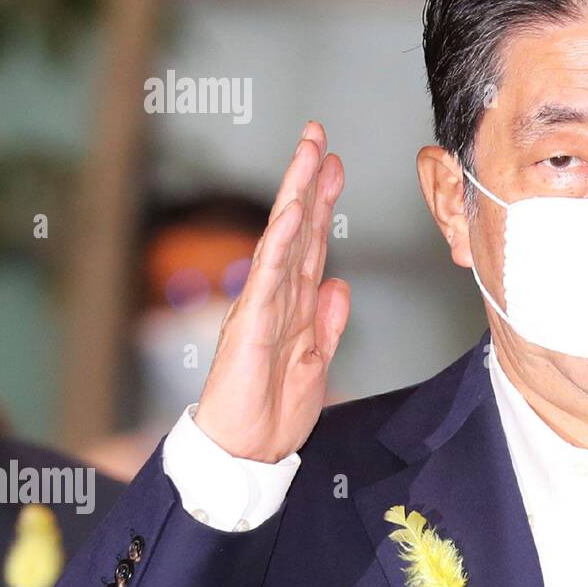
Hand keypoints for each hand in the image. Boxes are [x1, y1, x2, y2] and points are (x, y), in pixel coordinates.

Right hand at [193, 121, 349, 462]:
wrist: (247, 451)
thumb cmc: (274, 410)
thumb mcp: (317, 360)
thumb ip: (328, 322)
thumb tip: (340, 285)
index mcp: (295, 302)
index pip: (312, 241)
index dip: (325, 202)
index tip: (337, 164)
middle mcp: (277, 294)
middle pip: (297, 227)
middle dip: (307, 179)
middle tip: (317, 134)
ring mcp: (263, 304)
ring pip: (283, 238)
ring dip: (296, 194)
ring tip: (308, 154)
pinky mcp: (253, 323)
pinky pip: (270, 275)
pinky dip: (281, 242)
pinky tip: (292, 211)